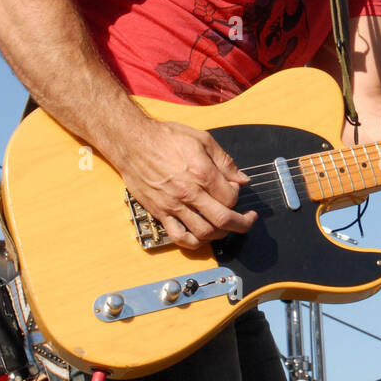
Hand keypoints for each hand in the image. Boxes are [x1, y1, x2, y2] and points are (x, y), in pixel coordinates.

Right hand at [111, 119, 257, 248]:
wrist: (132, 142)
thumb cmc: (165, 138)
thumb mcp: (202, 140)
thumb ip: (225, 161)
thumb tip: (242, 179)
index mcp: (202, 173)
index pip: (231, 197)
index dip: (238, 196)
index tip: (235, 190)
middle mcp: (189, 192)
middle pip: (223, 219)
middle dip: (242, 223)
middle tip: (247, 220)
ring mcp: (173, 205)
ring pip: (204, 232)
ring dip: (220, 234)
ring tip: (226, 227)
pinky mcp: (159, 212)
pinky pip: (179, 237)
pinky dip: (194, 242)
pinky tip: (202, 236)